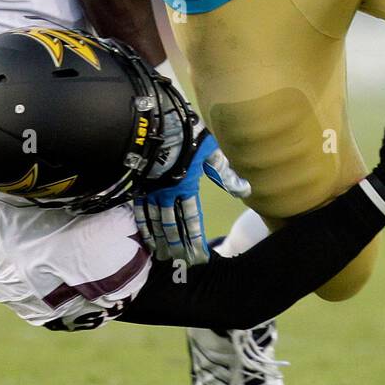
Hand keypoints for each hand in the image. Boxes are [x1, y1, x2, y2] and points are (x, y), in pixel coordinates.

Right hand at [132, 129, 250, 264]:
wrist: (154, 121)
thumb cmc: (186, 134)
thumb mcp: (211, 150)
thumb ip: (224, 173)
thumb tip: (246, 191)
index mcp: (186, 186)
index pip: (191, 218)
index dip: (195, 238)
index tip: (198, 256)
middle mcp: (166, 193)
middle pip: (171, 224)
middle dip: (176, 244)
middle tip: (180, 262)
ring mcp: (150, 190)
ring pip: (154, 221)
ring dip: (159, 240)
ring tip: (163, 256)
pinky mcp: (138, 185)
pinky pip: (139, 210)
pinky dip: (142, 226)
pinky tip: (144, 237)